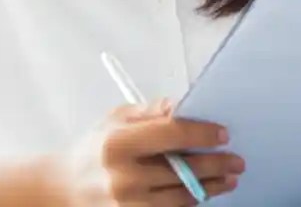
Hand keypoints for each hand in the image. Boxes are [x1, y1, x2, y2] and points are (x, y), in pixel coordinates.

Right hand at [47, 101, 243, 205]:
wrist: (64, 188)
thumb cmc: (95, 149)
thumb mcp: (116, 119)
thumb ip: (151, 112)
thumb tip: (184, 103)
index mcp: (118, 143)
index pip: (171, 134)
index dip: (202, 133)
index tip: (223, 134)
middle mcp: (123, 176)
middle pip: (181, 169)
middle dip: (216, 165)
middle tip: (237, 161)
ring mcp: (127, 203)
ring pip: (181, 196)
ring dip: (211, 188)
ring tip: (229, 179)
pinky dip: (190, 202)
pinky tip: (205, 193)